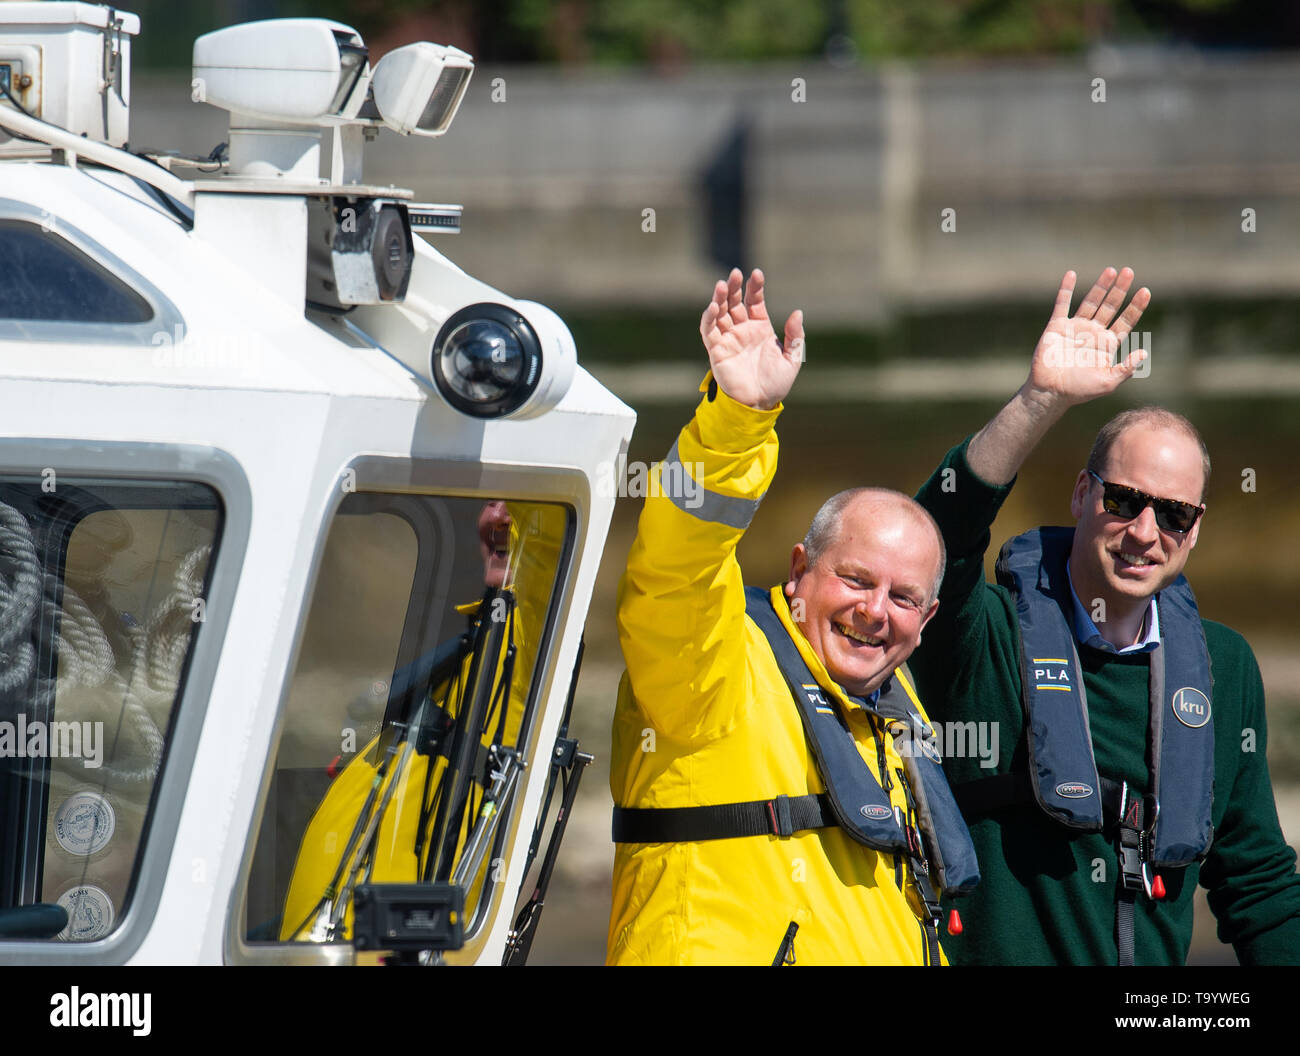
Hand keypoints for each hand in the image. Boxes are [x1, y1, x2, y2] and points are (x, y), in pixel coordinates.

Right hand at [699, 268, 803, 410]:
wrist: (759, 404)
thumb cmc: (776, 384)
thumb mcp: (792, 358)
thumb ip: (795, 336)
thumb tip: (797, 312)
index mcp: (761, 328)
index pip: (755, 301)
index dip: (755, 287)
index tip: (756, 273)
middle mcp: (743, 330)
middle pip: (735, 303)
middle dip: (734, 287)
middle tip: (735, 273)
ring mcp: (729, 339)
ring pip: (720, 313)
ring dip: (720, 298)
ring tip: (722, 285)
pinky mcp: (717, 350)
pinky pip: (709, 331)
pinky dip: (708, 318)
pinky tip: (713, 307)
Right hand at [1026, 267, 1149, 408]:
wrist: (1050, 392)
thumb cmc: (1079, 390)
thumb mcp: (1108, 382)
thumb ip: (1126, 368)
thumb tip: (1144, 352)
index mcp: (1107, 344)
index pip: (1126, 320)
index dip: (1136, 306)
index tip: (1145, 291)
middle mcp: (1093, 332)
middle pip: (1110, 306)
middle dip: (1120, 289)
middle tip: (1129, 271)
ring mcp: (1075, 328)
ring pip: (1091, 302)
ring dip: (1101, 286)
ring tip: (1111, 270)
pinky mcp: (1057, 327)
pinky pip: (1062, 304)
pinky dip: (1066, 289)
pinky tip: (1072, 274)